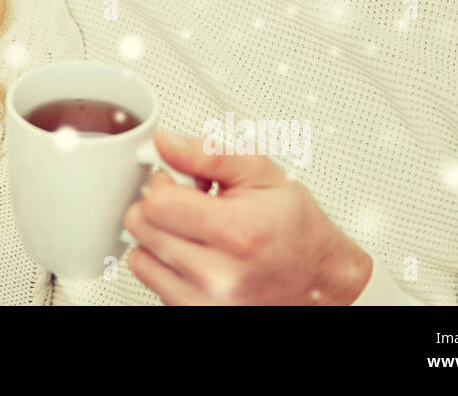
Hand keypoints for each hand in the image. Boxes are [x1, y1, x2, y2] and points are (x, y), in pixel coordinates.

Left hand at [123, 131, 372, 304]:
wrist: (318, 277)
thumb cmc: (294, 228)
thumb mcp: (262, 174)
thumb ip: (208, 154)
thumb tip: (165, 143)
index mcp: (238, 233)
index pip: (156, 204)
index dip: (162, 182)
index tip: (178, 180)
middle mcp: (219, 275)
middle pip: (142, 228)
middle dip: (158, 206)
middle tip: (190, 203)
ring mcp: (205, 302)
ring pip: (139, 257)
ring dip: (158, 237)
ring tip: (194, 229)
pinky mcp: (194, 313)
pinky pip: (151, 282)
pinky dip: (164, 264)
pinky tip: (194, 252)